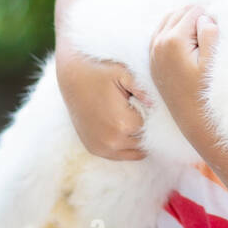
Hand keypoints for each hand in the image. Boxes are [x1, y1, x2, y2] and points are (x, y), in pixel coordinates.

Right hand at [54, 46, 153, 160]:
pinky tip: (125, 130)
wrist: (71, 76)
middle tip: (137, 110)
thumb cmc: (99, 71)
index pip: (151, 128)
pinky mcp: (93, 148)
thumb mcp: (123, 73)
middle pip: (143, 142)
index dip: (150, 115)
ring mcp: (100, 147)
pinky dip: (124, 146)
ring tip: (132, 119)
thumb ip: (143, 89)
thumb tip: (156, 104)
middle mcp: (111, 140)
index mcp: (123, 123)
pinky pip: (118, 155)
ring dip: (136, 140)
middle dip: (144, 128)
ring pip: (133, 152)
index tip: (142, 103)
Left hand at [149, 4, 222, 156]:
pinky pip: (161, 33)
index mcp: (173, 40)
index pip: (194, 11)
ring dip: (184, 24)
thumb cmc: (207, 91)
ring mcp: (153, 52)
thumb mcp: (213, 61)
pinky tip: (187, 45)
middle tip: (209, 38)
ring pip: (168, 20)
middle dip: (195, 19)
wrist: (194, 120)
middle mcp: (158, 43)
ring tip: (200, 40)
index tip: (215, 38)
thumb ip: (209, 33)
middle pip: (179, 12)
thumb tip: (204, 18)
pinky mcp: (154, 60)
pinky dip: (173, 32)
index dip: (209, 20)